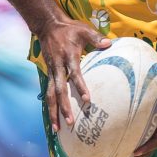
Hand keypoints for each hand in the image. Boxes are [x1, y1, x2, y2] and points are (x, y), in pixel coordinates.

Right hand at [37, 14, 110, 132]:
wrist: (48, 26)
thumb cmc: (69, 29)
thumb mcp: (83, 30)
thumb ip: (96, 38)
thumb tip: (109, 43)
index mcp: (69, 57)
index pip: (75, 74)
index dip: (80, 86)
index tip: (87, 99)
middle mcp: (58, 67)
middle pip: (59, 90)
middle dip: (64, 107)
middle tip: (70, 123)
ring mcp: (52, 72)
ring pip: (50, 96)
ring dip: (54, 112)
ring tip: (57, 129)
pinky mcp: (49, 74)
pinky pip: (48, 93)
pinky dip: (50, 107)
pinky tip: (53, 120)